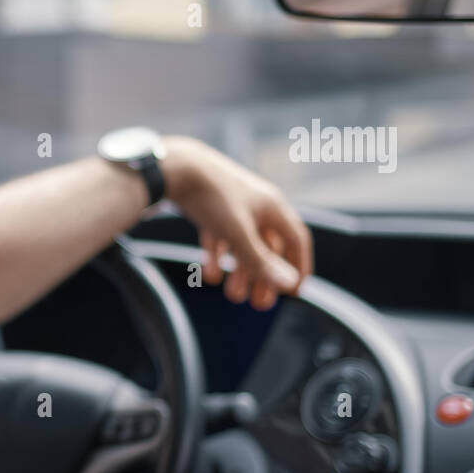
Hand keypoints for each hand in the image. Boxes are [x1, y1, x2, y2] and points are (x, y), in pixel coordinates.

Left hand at [159, 135, 312, 310]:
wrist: (174, 167)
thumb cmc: (211, 196)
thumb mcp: (237, 232)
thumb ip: (261, 260)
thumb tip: (289, 285)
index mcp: (272, 207)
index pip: (296, 239)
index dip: (299, 265)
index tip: (295, 290)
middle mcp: (257, 204)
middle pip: (268, 246)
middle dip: (265, 277)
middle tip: (260, 305)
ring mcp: (233, 205)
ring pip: (243, 244)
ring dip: (241, 271)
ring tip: (234, 296)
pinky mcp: (210, 207)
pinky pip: (220, 237)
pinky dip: (218, 257)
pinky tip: (210, 276)